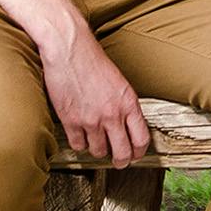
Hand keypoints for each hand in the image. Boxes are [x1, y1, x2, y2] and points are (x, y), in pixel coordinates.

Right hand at [38, 20, 149, 166]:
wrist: (69, 49)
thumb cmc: (93, 60)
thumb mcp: (119, 82)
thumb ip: (124, 104)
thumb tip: (127, 125)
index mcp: (129, 102)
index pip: (141, 138)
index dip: (139, 151)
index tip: (135, 154)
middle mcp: (113, 114)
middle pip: (122, 153)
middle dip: (121, 160)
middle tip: (118, 161)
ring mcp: (91, 120)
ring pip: (98, 151)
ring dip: (98, 148)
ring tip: (96, 140)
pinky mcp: (71, 121)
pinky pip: (78, 145)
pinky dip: (79, 143)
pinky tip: (80, 134)